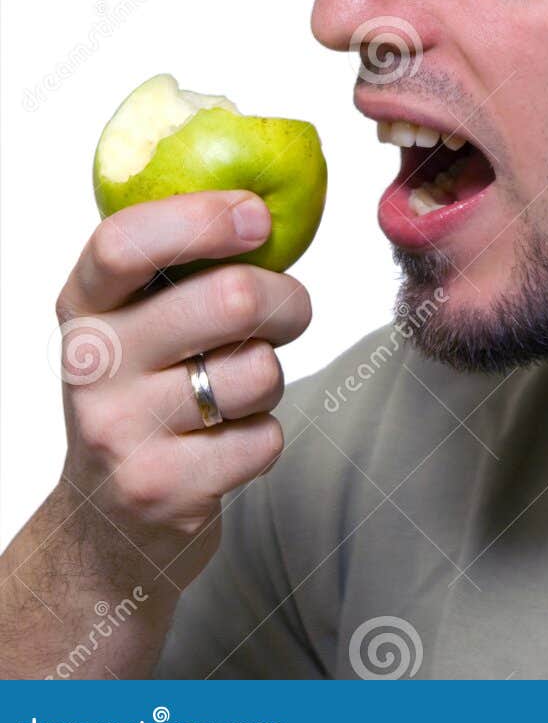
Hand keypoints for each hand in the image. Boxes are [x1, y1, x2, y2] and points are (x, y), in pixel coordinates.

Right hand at [53, 190, 311, 583]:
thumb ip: (179, 264)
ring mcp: (121, 432)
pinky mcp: (163, 490)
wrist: (104, 522)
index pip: (124, 241)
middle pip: (229, 299)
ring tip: (237, 388)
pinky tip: (224, 443)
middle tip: (288, 310)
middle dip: (285, 300)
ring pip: (258, 371)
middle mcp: (92, 366)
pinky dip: (264, 436)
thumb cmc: (142, 392)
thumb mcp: (132, 321)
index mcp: (84, 306)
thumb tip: (266, 200)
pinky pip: (264, 438)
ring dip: (272, 375)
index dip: (203, 218)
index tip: (259, 215)